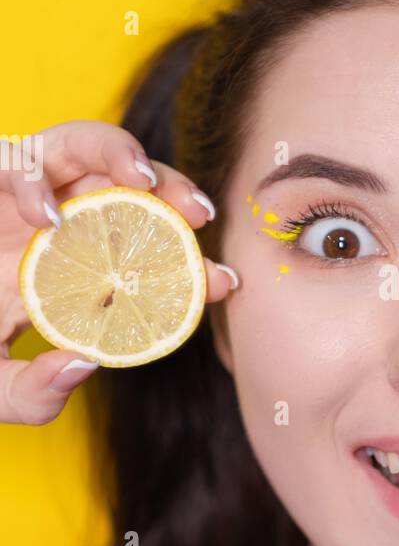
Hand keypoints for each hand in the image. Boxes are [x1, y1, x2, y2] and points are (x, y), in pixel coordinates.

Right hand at [0, 121, 238, 424]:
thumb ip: (31, 396)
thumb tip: (84, 367)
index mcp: (73, 275)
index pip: (148, 262)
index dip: (195, 269)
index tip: (228, 282)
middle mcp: (55, 227)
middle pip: (132, 191)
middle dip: (175, 194)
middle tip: (203, 215)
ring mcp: (22, 197)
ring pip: (87, 148)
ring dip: (124, 156)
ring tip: (144, 183)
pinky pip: (22, 157)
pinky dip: (36, 179)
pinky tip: (45, 216)